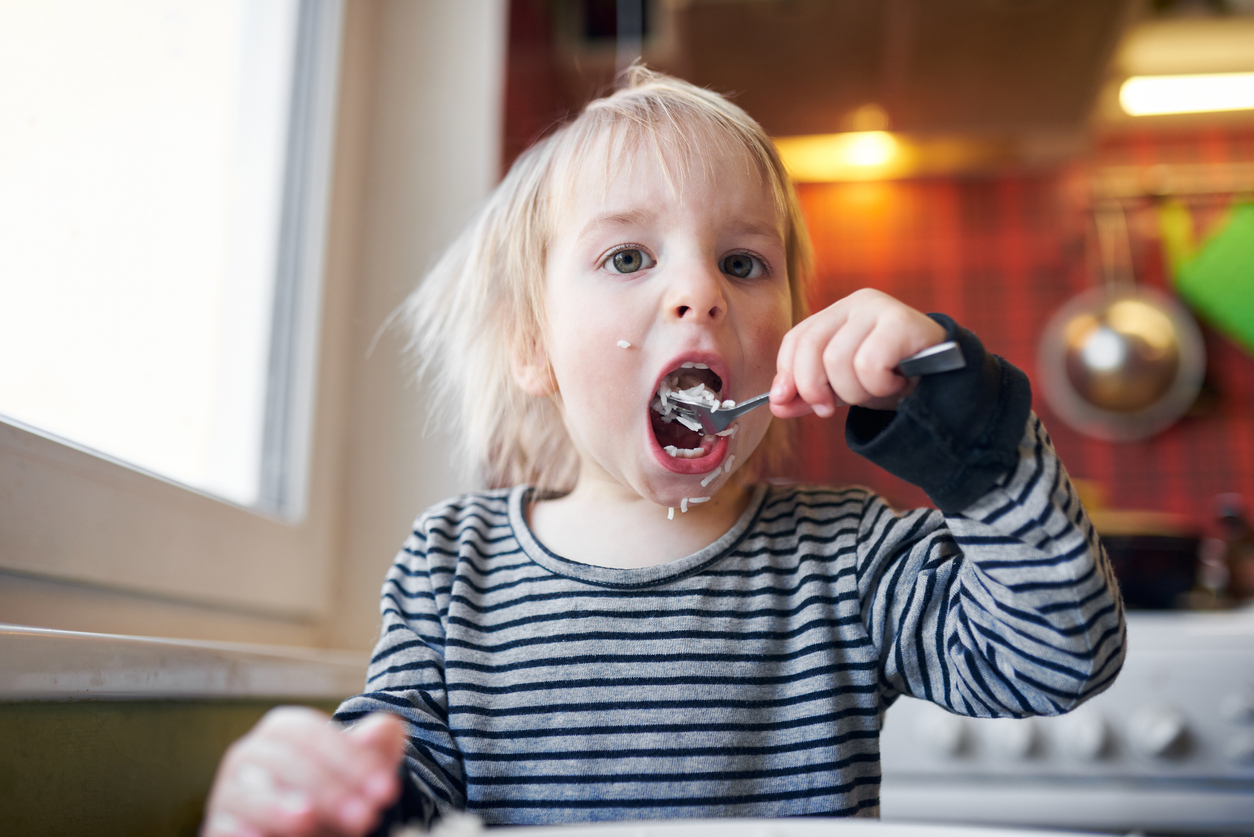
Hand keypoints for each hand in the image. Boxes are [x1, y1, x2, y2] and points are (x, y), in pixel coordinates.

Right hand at [203, 708, 405, 836]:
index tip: (386, 791)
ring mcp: (229, 791)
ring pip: (248, 793)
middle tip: (364, 816)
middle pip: (285, 762)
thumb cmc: (328, 796)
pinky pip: (223, 826)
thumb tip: (389, 727)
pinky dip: (242, 831)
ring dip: (280, 809)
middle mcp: (250, 755)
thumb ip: (373, 752)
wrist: (298, 832)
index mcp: (284, 731)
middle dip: (328, 789)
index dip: (352, 760)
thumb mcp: (355, 775)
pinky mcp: (217, 826)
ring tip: (309, 821)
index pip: (314, 735)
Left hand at [770, 288, 946, 417]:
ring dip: (856, 392)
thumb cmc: (892, 379)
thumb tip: (777, 405)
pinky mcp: (904, 323)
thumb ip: (808, 394)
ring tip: (877, 389)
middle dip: (814, 388)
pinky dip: (879, 385)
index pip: (796, 339)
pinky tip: (897, 381)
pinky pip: (870, 364)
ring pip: (840, 361)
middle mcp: (857, 302)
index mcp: (836, 313)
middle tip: (828, 409)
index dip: (786, 374)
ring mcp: (882, 308)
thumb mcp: (842, 387)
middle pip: (812, 348)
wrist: (945, 382)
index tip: (787, 403)